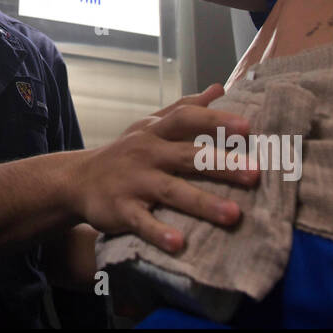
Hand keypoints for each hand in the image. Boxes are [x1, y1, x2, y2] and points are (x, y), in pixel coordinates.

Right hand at [70, 83, 257, 252]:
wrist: (77, 180)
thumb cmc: (125, 153)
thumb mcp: (148, 125)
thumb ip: (182, 108)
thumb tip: (219, 89)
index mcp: (155, 133)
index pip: (186, 118)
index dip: (215, 121)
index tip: (247, 128)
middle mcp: (146, 154)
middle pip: (187, 156)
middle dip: (221, 164)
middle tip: (255, 174)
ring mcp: (133, 182)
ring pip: (170, 191)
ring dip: (202, 203)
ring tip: (233, 216)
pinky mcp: (121, 210)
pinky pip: (141, 222)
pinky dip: (159, 233)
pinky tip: (179, 244)